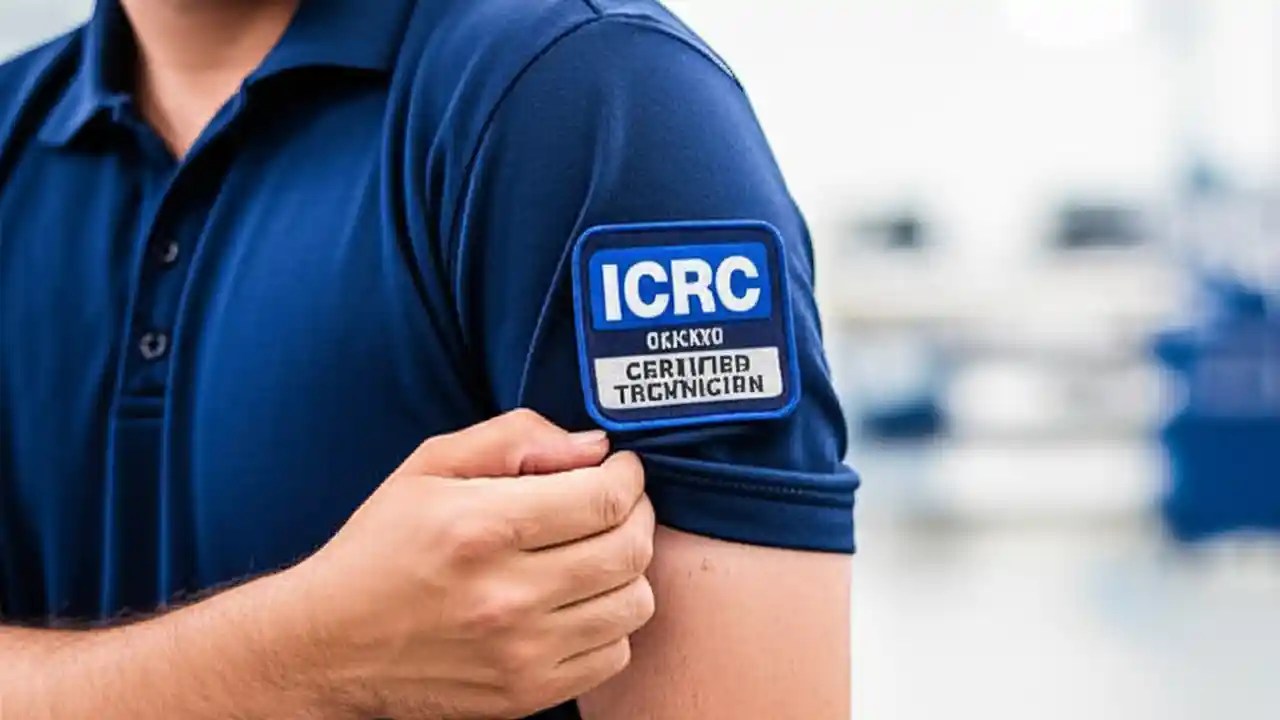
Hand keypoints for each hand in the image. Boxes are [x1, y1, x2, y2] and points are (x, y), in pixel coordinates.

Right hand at [288, 410, 655, 718]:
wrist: (326, 645)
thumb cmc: (379, 547)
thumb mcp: (429, 467)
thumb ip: (514, 438)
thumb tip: (592, 446)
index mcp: (482, 526)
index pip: (605, 499)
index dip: (628, 476)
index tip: (620, 469)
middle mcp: (506, 594)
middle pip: (630, 550)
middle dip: (638, 515)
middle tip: (617, 504)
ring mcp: (520, 652)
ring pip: (634, 604)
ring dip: (629, 570)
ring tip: (598, 552)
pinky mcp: (526, 694)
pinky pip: (614, 654)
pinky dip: (611, 623)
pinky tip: (579, 602)